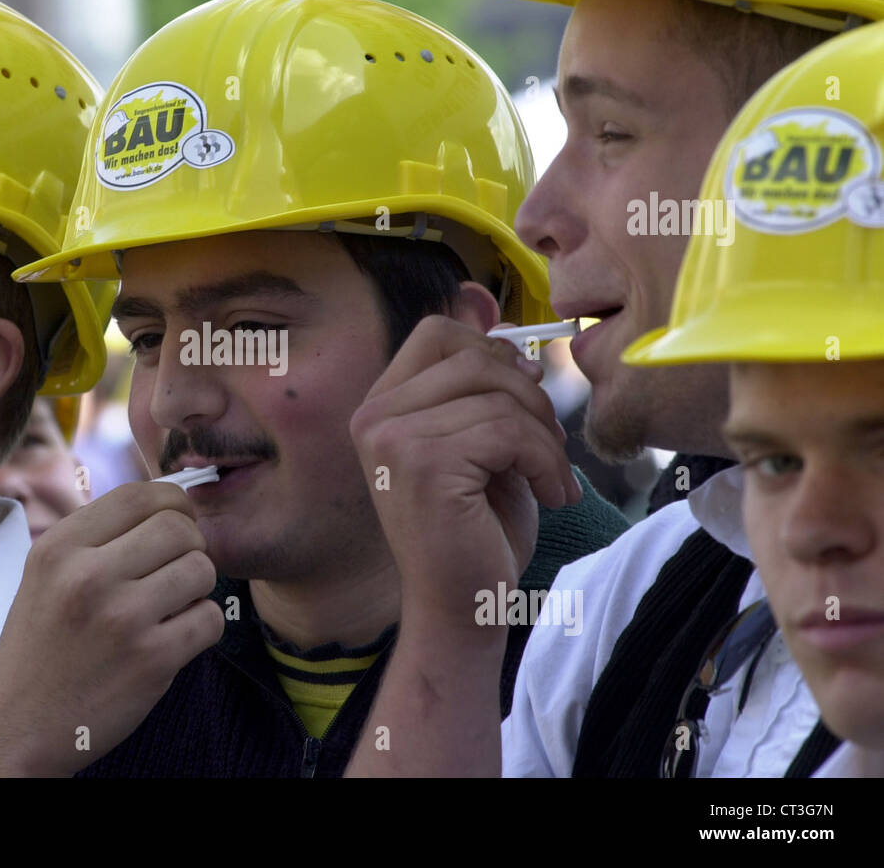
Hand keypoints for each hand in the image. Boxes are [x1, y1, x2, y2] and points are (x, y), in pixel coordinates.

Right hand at [0, 481, 223, 775]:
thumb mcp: (46, 576)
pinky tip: (173, 639)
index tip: (177, 523)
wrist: (18, 729)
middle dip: (190, 547)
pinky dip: (202, 627)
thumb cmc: (41, 648)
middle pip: (180, 528)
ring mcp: (121, 618)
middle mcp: (87, 576)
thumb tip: (168, 502)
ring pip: (202, 569)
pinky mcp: (151, 659)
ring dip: (197, 588)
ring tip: (171, 607)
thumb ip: (97, 537)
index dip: (173, 504)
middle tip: (176, 571)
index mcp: (58, 548)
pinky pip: (210, 618)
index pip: (140, 495)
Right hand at [349, 315, 579, 624]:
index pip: (436, 332)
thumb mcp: (479, 442)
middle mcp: (374, 417)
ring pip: (498, 396)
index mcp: (380, 406)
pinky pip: (508, 432)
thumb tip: (500, 322)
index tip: (524, 393)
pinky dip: (546, 462)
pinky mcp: (424, 466)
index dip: (491, 349)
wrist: (462, 606)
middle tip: (549, 441)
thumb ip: (479, 388)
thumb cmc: (475, 529)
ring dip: (545, 436)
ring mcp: (393, 440)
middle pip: (472, 356)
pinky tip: (552, 496)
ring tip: (552, 475)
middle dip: (529, 393)